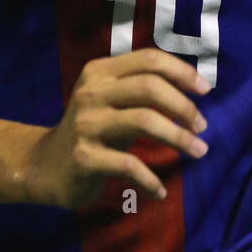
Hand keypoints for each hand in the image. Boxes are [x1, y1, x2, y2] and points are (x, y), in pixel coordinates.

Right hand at [24, 48, 210, 209]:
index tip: (205, 91)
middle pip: (149, 87)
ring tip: (198, 151)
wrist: (45, 166)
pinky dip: (151, 180)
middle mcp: (91, 93)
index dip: (182, 72)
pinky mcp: (84, 157)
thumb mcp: (110, 100)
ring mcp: (86, 124)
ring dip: (179, 138)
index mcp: (99, 72)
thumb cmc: (92, 130)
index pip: (149, 59)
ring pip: (144, 121)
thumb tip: (194, 86)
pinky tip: (159, 191)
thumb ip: (140, 87)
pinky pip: (129, 165)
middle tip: (202, 127)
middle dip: (184, 106)